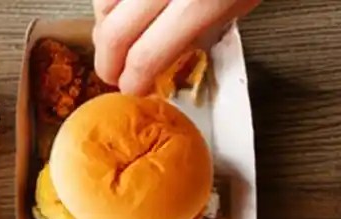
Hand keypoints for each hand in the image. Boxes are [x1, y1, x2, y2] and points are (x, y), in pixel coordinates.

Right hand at [91, 0, 260, 94]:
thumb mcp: (238, 2)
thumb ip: (200, 28)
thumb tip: (166, 54)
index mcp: (201, 2)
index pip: (147, 55)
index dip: (133, 80)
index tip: (132, 88)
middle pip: (115, 33)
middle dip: (108, 62)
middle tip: (111, 73)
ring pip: (102, 3)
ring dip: (103, 27)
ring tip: (113, 38)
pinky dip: (108, 0)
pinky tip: (118, 7)